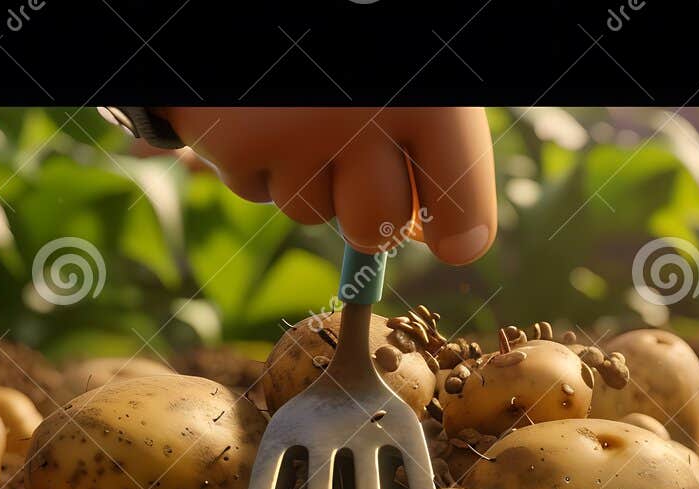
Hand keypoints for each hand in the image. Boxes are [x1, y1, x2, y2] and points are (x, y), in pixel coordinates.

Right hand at [160, 107, 496, 264]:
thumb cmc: (349, 34)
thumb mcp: (406, 77)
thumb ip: (428, 145)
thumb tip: (427, 235)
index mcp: (431, 101)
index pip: (461, 216)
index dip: (458, 238)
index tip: (454, 243)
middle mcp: (367, 121)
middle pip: (376, 230)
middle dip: (366, 211)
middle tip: (356, 156)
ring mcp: (298, 136)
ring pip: (309, 212)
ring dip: (304, 177)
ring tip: (299, 111)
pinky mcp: (237, 145)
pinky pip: (254, 189)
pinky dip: (255, 160)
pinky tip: (259, 110)